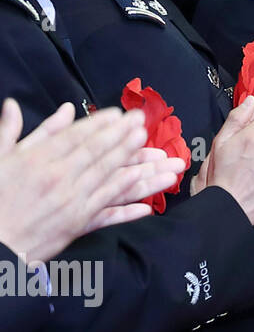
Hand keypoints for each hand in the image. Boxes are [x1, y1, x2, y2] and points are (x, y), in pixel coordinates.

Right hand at [0, 101, 182, 262]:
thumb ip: (10, 133)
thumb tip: (14, 106)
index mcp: (38, 161)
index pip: (76, 137)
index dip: (101, 124)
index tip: (120, 114)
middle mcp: (59, 180)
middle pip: (100, 154)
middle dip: (125, 137)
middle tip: (144, 123)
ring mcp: (71, 203)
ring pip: (112, 181)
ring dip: (140, 169)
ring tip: (160, 156)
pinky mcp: (76, 226)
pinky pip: (108, 215)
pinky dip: (129, 209)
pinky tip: (149, 205)